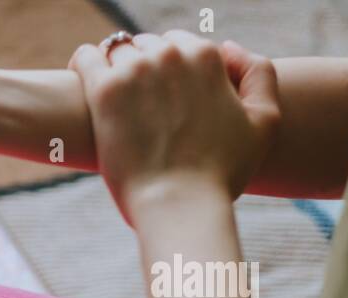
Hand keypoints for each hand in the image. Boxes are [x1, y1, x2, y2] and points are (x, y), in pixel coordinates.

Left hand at [68, 32, 280, 222]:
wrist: (179, 204)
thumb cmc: (222, 173)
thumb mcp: (265, 121)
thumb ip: (259, 74)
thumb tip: (228, 46)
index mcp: (207, 57)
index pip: (180, 43)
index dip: (171, 67)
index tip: (161, 91)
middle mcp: (172, 55)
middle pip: (146, 45)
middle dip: (142, 67)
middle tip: (135, 100)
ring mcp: (136, 71)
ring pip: (116, 51)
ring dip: (112, 67)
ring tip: (110, 95)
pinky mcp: (104, 90)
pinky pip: (86, 57)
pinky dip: (83, 62)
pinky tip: (82, 79)